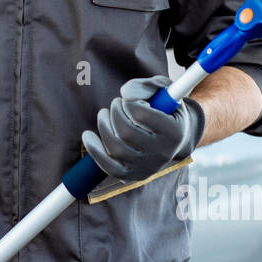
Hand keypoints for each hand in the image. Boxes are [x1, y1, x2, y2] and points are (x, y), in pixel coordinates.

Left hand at [81, 75, 205, 181]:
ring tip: (104, 114)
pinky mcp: (132, 175)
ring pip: (116, 148)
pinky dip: (94, 150)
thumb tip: (125, 94)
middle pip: (126, 132)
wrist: (174, 137)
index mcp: (174, 132)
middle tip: (116, 103)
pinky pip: (108, 166)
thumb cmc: (166, 108)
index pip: (142, 115)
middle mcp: (162, 153)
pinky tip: (88, 135)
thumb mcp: (163, 90)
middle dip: (115, 112)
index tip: (129, 100)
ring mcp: (146, 167)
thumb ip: (146, 86)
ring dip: (103, 125)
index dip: (129, 103)